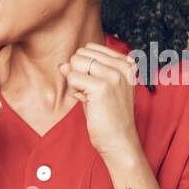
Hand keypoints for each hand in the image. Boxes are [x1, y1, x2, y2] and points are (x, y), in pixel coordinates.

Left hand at [60, 42, 141, 163]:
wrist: (119, 139)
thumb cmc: (109, 115)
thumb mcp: (97, 88)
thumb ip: (82, 73)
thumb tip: (62, 64)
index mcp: (127, 63)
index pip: (90, 49)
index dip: (83, 67)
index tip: (94, 84)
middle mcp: (123, 66)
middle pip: (81, 54)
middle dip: (78, 72)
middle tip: (90, 92)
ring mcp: (114, 76)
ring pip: (76, 63)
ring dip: (75, 81)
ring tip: (89, 97)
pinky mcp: (102, 87)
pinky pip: (72, 78)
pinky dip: (74, 90)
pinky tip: (86, 101)